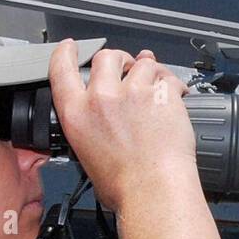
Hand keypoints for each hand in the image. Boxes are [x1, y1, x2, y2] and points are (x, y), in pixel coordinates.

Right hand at [48, 41, 196, 210]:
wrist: (153, 191)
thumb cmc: (123, 186)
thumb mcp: (87, 157)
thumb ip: (91, 129)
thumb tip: (103, 125)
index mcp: (76, 113)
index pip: (62, 69)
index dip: (66, 53)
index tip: (71, 46)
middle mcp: (102, 97)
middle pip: (107, 57)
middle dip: (118, 59)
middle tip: (127, 69)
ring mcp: (133, 93)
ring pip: (143, 63)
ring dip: (149, 71)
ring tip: (155, 86)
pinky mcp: (162, 95)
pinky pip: (169, 78)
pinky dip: (173, 84)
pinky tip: (176, 95)